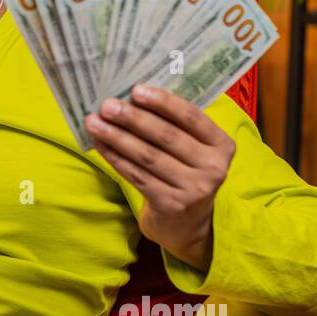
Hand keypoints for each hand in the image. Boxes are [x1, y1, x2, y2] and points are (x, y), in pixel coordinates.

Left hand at [83, 84, 235, 270]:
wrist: (187, 225)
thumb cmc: (184, 175)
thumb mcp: (192, 150)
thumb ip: (175, 125)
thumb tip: (133, 95)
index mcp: (222, 145)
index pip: (192, 117)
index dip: (163, 102)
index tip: (136, 89)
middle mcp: (214, 167)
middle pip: (167, 136)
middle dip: (133, 118)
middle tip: (107, 105)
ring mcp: (194, 189)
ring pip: (148, 155)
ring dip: (117, 137)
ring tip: (94, 122)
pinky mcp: (171, 204)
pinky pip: (137, 175)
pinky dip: (115, 158)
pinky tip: (100, 144)